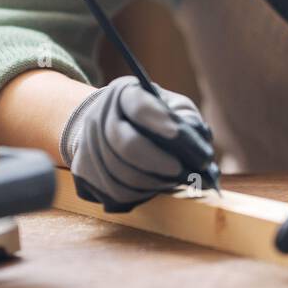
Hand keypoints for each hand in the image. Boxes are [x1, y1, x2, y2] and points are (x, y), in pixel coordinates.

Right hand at [61, 76, 215, 212]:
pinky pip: (115, 189)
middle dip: (157, 160)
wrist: (107, 126)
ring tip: (175, 180)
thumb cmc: (151, 117)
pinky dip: (141, 192)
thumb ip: (186, 120)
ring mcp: (89, 144)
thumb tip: (201, 147)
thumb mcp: (170, 106)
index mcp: (125, 94)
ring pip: (122, 172)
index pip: (139, 105)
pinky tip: (157, 186)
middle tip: (180, 169)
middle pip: (126, 143)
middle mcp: (101, 116)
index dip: (159, 121)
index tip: (178, 134)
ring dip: (153, 181)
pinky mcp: (86, 170)